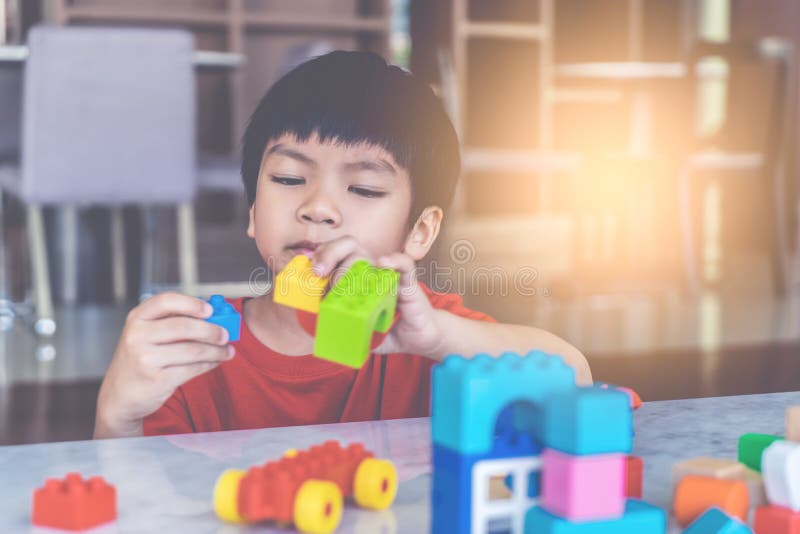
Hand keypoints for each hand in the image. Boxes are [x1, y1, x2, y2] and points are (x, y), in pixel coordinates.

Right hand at [94, 292, 233, 437]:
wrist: (119, 395)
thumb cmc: (140, 359)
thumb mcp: (147, 335)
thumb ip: (173, 322)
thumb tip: (214, 317)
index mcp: (137, 318)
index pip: (165, 301)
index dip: (191, 303)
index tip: (209, 309)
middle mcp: (137, 335)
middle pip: (184, 326)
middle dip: (211, 330)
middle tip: (226, 334)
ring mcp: (145, 358)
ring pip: (192, 349)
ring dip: (215, 350)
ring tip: (227, 350)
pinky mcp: (156, 379)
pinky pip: (192, 368)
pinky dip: (209, 364)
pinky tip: (216, 361)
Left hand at [311, 237, 443, 356]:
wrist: (417, 340)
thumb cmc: (387, 331)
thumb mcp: (357, 332)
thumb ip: (341, 330)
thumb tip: (318, 335)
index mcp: (355, 278)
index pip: (336, 255)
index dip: (322, 256)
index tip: (312, 271)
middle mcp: (369, 272)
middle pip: (348, 246)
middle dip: (329, 254)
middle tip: (320, 273)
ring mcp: (386, 276)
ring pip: (367, 255)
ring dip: (349, 265)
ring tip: (341, 283)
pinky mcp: (407, 284)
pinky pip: (403, 265)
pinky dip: (394, 260)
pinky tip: (382, 263)